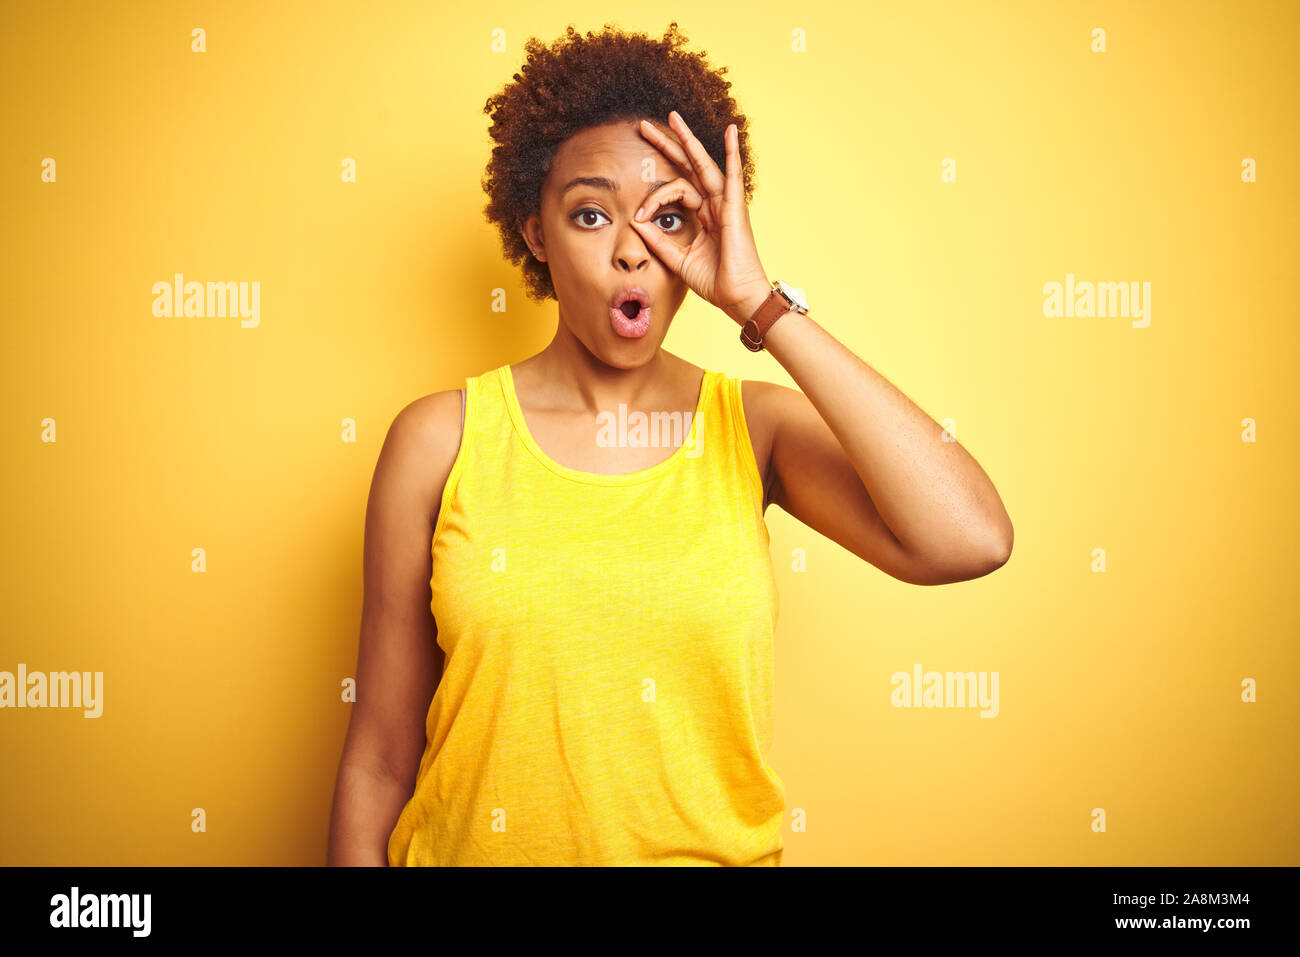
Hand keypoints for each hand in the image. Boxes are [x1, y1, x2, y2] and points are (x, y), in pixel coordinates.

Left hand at [632, 111, 771, 326]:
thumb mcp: (677, 258)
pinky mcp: (735, 209)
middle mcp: (715, 204)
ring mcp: (726, 204)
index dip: (652, 198)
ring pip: (703, 164)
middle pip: (687, 166)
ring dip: (688, 140)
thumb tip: (635, 223)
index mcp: (704, 215)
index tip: (636, 216)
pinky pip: (733, 176)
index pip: (675, 191)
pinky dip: (732, 153)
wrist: (737, 298)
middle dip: (666, 145)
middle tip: (643, 127)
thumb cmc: (715, 281)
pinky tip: (730, 131)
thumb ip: (658, 240)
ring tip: (672, 118)